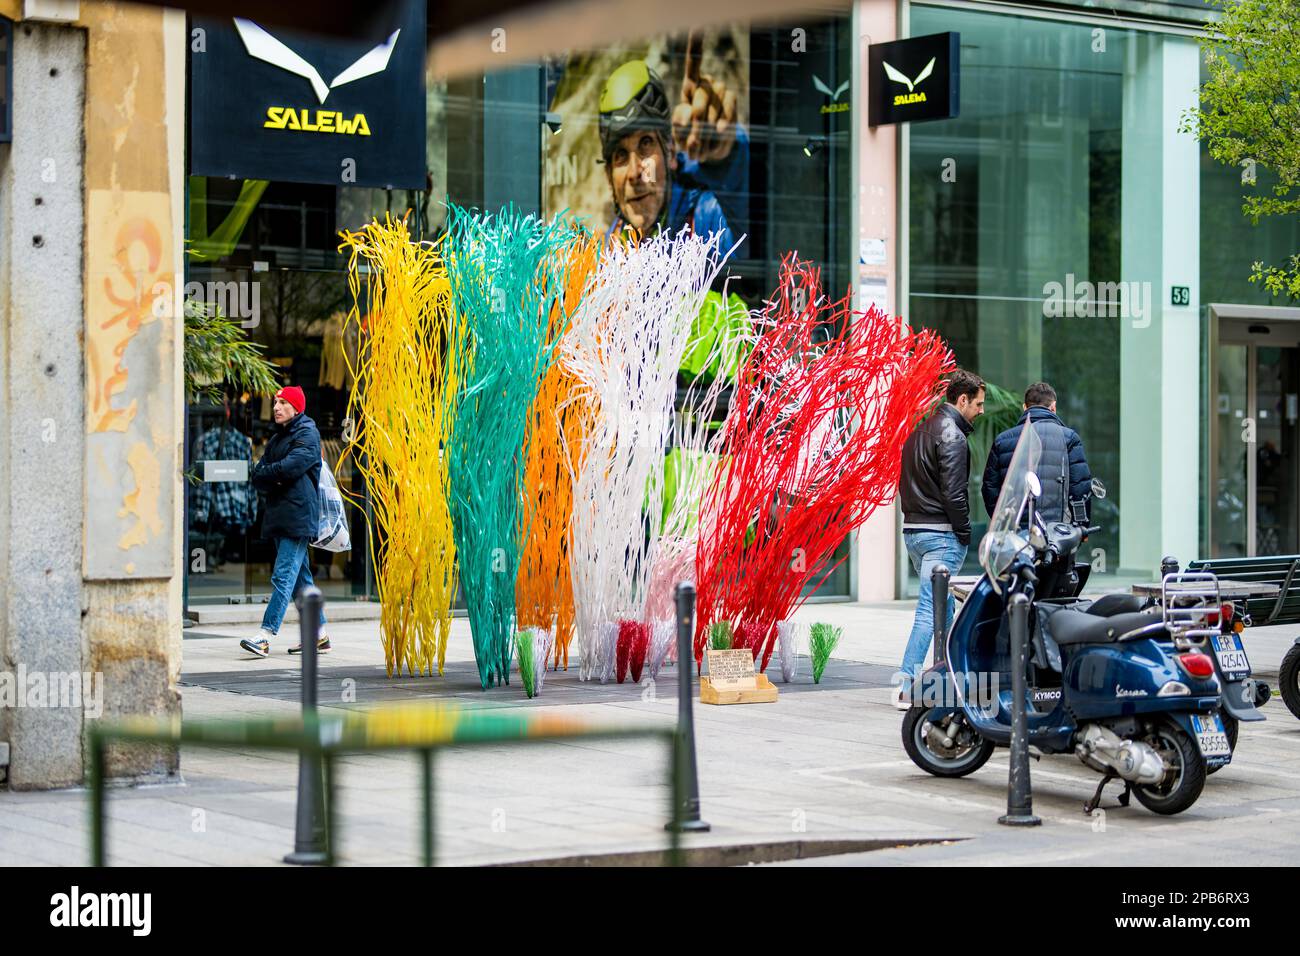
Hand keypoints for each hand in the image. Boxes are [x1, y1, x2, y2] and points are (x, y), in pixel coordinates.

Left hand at [672, 31, 737, 163]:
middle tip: (691, 149)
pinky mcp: (733, 102)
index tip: (698, 26)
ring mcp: (722, 92)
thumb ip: (679, 124)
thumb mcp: (678, 132)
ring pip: (714, 112)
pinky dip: (722, 128)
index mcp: (691, 85)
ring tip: (699, 152)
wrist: (709, 148)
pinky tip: (719, 135)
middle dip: (695, 129)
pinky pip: (728, 114)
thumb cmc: (688, 136)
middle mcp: (708, 83)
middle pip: (700, 101)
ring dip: (707, 135)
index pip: (693, 64)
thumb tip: (689, 118)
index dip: (696, 45)